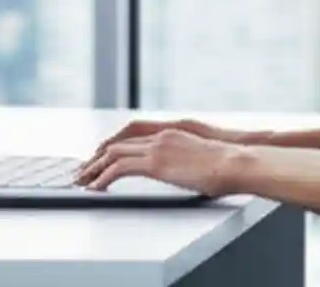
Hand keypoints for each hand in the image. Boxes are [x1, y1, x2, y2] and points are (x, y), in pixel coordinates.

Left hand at [80, 118, 261, 172]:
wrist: (237, 161)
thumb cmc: (229, 164)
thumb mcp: (204, 158)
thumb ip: (189, 160)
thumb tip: (188, 171)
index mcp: (173, 131)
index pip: (133, 133)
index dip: (114, 145)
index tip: (102, 156)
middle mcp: (161, 134)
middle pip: (119, 141)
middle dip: (98, 156)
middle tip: (84, 170)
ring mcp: (157, 146)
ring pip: (114, 153)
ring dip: (95, 167)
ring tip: (83, 181)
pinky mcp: (156, 162)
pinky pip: (119, 168)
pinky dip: (103, 177)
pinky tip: (97, 188)